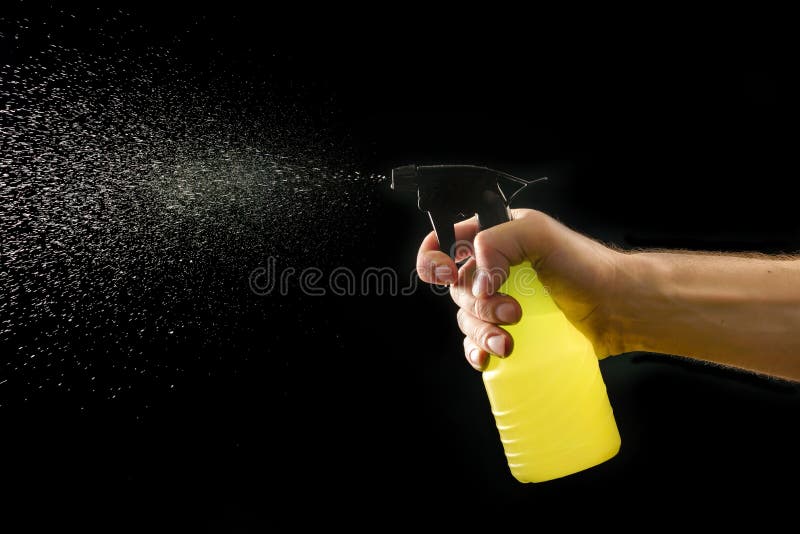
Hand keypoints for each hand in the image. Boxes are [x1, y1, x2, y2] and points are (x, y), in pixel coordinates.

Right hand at [417, 209, 625, 370]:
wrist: (618, 308)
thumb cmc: (586, 266)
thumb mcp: (540, 234)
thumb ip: (498, 241)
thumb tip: (477, 281)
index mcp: (495, 238)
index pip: (446, 241)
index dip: (434, 259)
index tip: (445, 275)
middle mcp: (494, 269)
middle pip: (456, 288)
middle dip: (478, 304)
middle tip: (513, 311)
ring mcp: (501, 302)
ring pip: (466, 319)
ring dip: (481, 332)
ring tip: (510, 342)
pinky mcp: (510, 332)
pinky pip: (476, 344)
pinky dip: (476, 352)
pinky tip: (489, 358)